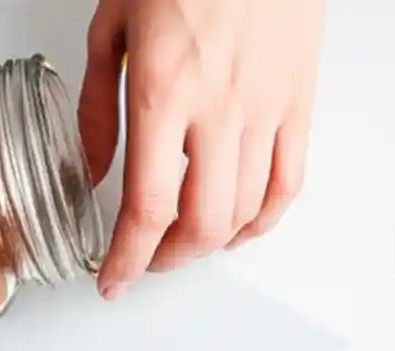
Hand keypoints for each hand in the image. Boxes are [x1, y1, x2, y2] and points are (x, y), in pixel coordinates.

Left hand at [79, 0, 322, 298]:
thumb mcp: (111, 27)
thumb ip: (99, 108)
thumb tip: (95, 174)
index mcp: (164, 92)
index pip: (146, 207)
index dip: (127, 258)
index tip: (111, 280)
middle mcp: (220, 109)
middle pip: (202, 224)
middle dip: (167, 260)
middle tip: (144, 262)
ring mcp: (267, 109)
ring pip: (247, 212)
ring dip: (212, 245)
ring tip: (184, 246)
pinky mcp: (299, 101)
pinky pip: (290, 181)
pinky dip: (265, 219)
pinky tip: (241, 227)